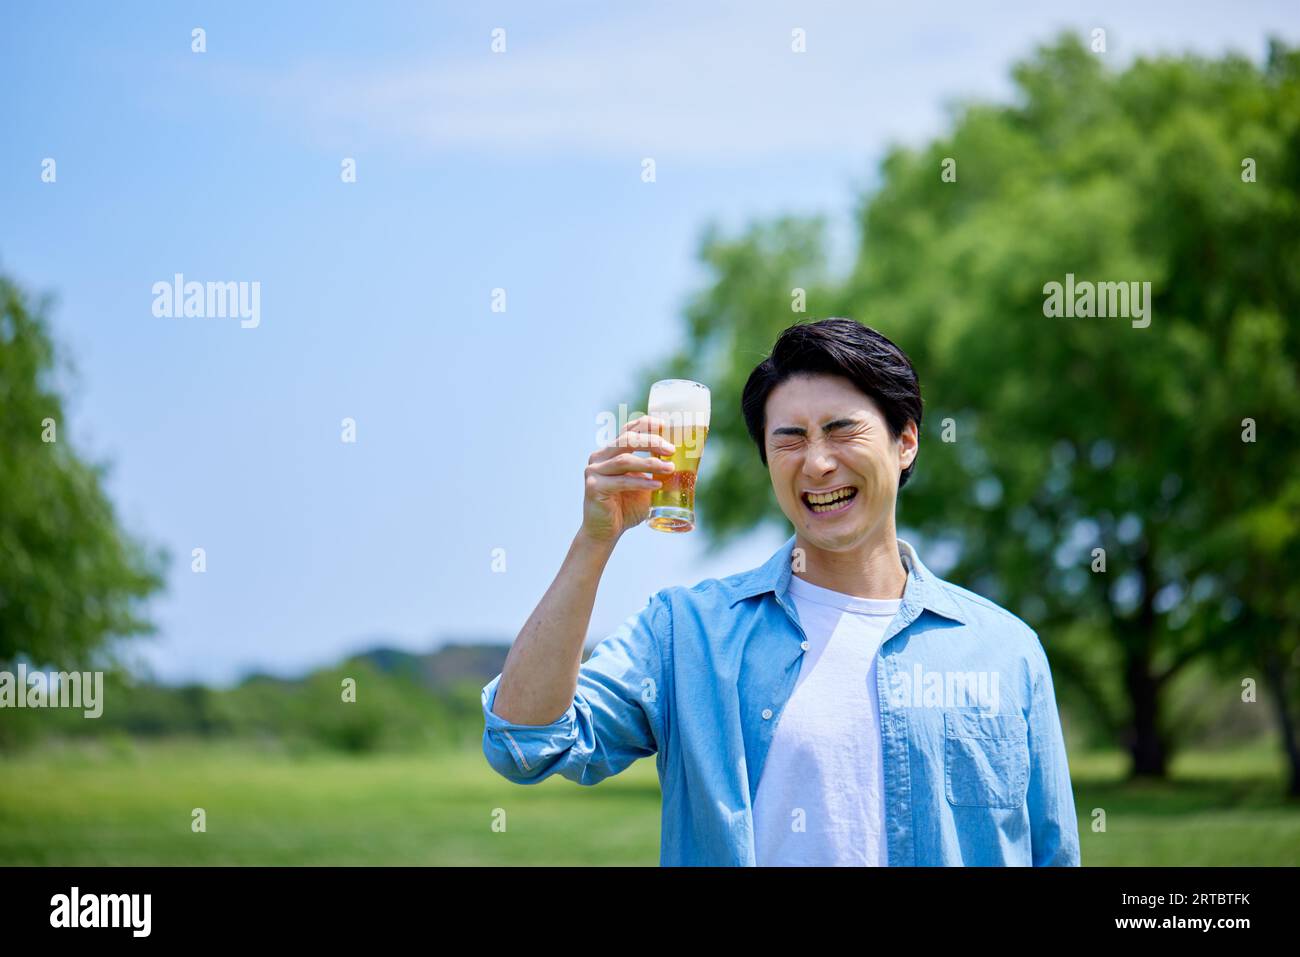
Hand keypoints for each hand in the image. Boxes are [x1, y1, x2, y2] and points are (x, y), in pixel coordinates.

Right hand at [581, 415, 675, 543]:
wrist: (605, 532)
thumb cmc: (626, 508)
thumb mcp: (644, 485)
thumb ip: (655, 472)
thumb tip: (686, 465)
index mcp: (610, 452)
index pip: (628, 430)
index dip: (646, 425)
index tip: (665, 425)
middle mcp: (599, 457)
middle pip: (627, 440)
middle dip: (652, 441)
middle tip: (671, 449)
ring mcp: (594, 471)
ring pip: (625, 460)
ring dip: (650, 463)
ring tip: (670, 468)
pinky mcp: (593, 487)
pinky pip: (621, 481)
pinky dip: (641, 482)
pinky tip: (656, 485)